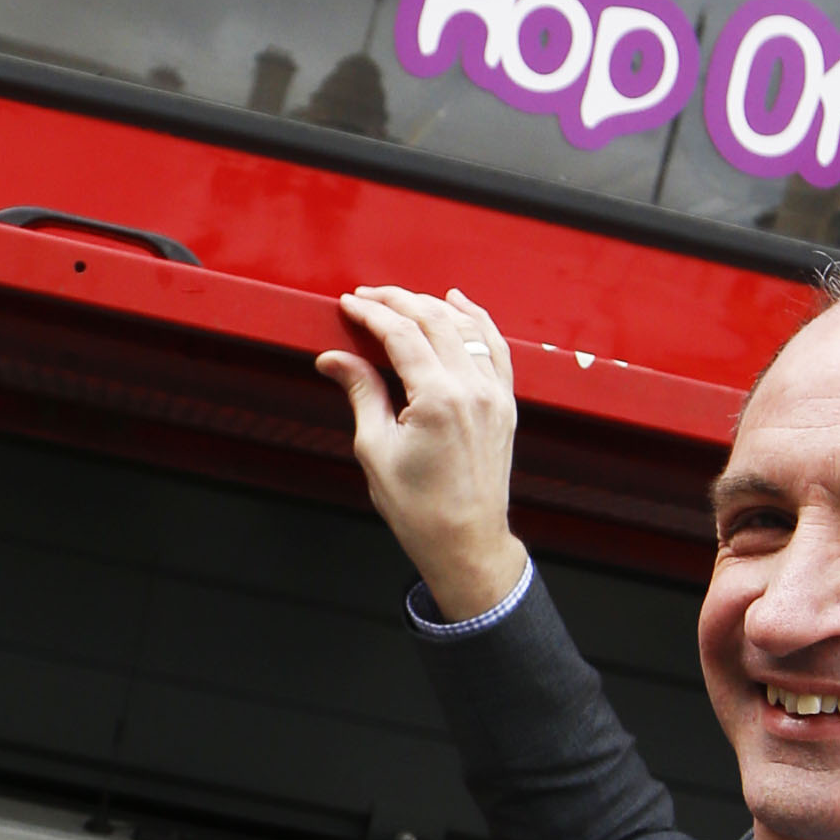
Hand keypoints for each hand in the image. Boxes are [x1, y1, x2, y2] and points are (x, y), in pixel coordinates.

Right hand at [318, 284, 525, 620]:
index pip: (401, 334)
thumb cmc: (420, 509)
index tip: (349, 304)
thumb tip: (334, 359)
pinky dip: (477, 320)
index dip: (371, 313)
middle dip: (397, 301)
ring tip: (404, 297)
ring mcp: (494, 395)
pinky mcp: (505, 404)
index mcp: (438, 400)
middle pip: (434, 321)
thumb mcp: (375, 449)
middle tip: (368, 296)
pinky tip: (460, 305)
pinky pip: (495, 347)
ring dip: (433, 305)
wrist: (466, 542)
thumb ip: (360, 392)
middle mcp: (472, 390)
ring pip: (466, 327)